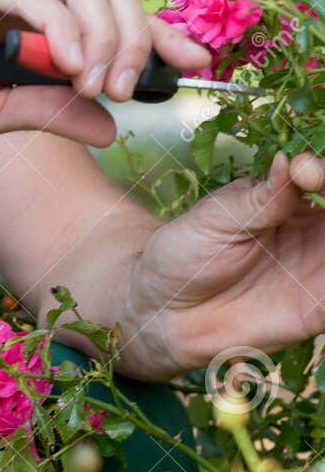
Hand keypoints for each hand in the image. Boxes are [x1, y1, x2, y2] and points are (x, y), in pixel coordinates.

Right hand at [0, 0, 211, 146]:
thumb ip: (53, 112)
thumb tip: (113, 130)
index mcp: (39, 7)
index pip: (116, 4)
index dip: (162, 30)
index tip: (196, 64)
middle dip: (140, 35)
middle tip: (133, 89)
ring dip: (107, 36)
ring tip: (103, 84)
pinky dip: (65, 30)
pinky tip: (72, 64)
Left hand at [124, 150, 324, 378]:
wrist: (163, 309)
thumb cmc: (185, 252)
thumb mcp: (218, 218)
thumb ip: (262, 198)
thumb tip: (291, 161)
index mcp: (296, 198)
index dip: (323, 173)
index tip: (305, 171)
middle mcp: (319, 231)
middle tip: (324, 190)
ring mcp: (322, 270)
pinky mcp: (319, 310)